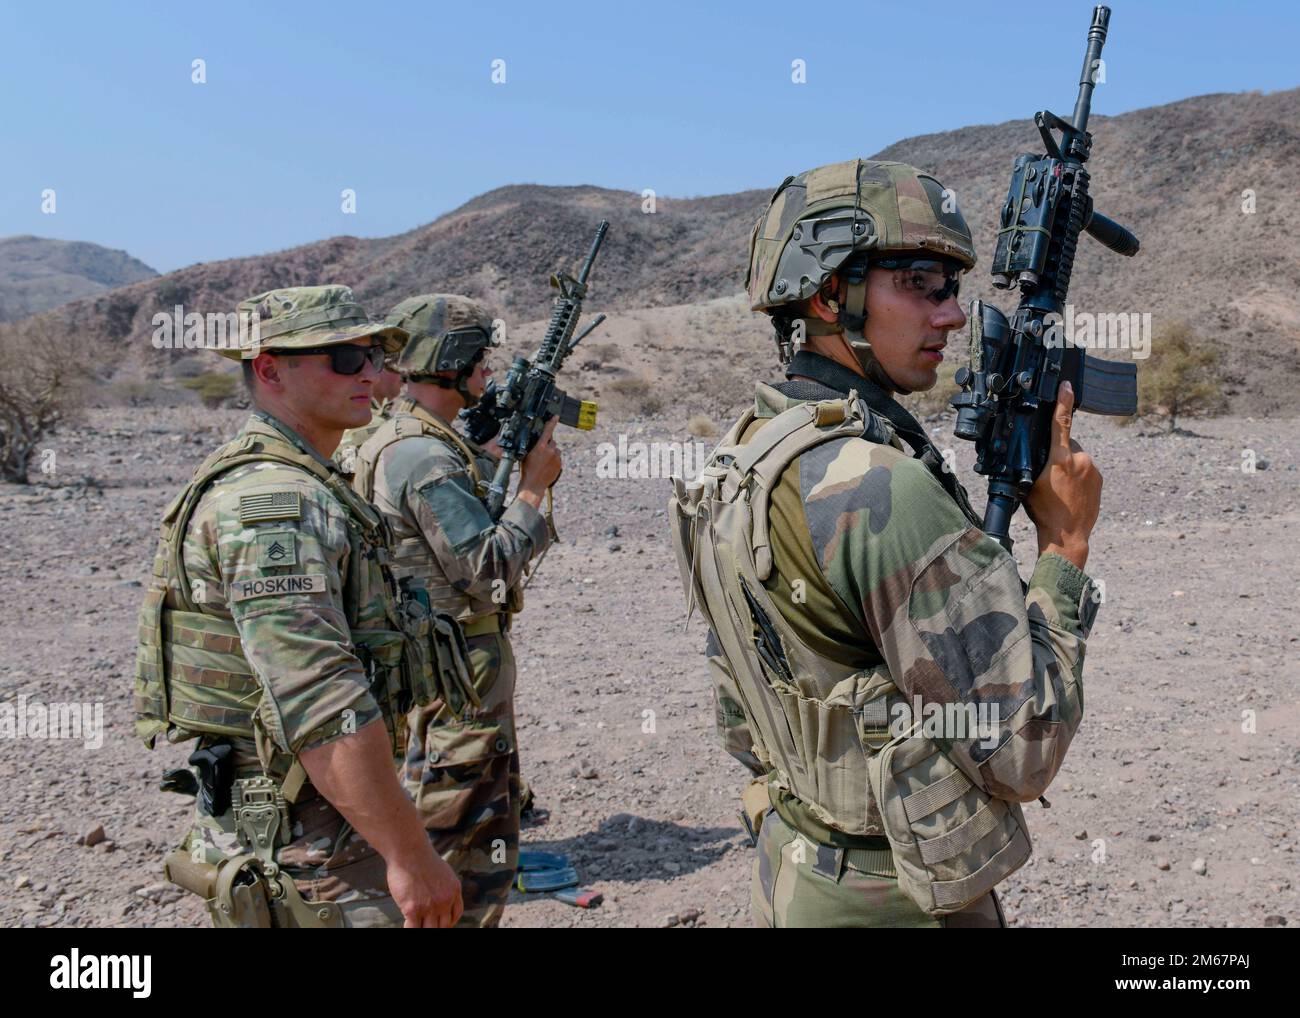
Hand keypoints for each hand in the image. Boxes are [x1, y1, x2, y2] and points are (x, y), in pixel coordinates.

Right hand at [386, 848, 462, 927]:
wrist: (408, 849)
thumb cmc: (420, 858)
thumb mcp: (442, 872)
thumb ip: (443, 887)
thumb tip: (438, 899)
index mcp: (454, 890)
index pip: (455, 915)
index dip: (447, 922)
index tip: (438, 922)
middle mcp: (445, 900)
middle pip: (443, 926)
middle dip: (434, 926)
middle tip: (424, 923)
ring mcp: (430, 906)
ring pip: (429, 930)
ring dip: (422, 928)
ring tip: (415, 922)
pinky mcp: (413, 909)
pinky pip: (413, 929)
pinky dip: (409, 928)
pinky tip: (406, 922)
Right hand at [518, 417, 562, 495]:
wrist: (533, 486)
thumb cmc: (527, 471)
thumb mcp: (526, 455)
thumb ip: (533, 446)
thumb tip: (537, 441)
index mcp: (540, 447)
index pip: (547, 431)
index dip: (552, 422)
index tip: (556, 416)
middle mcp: (550, 451)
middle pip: (552, 441)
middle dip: (547, 445)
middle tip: (540, 454)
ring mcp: (556, 458)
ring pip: (555, 450)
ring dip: (551, 453)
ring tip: (543, 462)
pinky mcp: (560, 464)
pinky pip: (558, 458)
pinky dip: (554, 460)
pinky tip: (546, 467)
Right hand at [1023, 381, 1101, 570]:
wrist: (1068, 535)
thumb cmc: (1044, 511)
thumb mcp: (1028, 483)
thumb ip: (1034, 463)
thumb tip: (1032, 451)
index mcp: (1060, 458)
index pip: (1061, 422)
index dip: (1063, 401)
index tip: (1067, 385)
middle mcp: (1080, 459)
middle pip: (1067, 445)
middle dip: (1058, 454)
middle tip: (1048, 477)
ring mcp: (1093, 469)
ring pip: (1077, 458)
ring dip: (1068, 467)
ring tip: (1059, 490)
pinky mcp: (1100, 479)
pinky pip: (1086, 470)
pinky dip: (1078, 477)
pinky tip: (1070, 494)